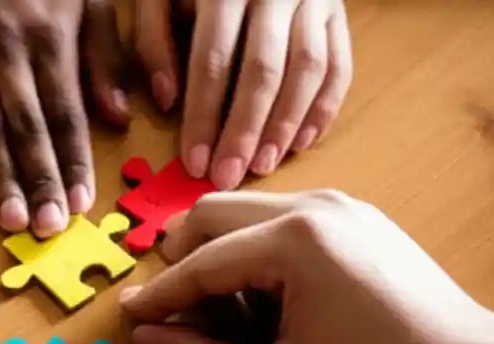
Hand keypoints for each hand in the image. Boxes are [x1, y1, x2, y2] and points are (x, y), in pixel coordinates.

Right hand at [0, 0, 128, 237]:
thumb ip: (103, 56)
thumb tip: (120, 119)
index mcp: (50, 40)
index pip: (67, 114)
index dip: (75, 162)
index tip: (83, 205)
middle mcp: (7, 54)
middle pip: (27, 128)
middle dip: (40, 180)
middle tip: (48, 229)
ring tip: (8, 219)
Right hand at [120, 189, 493, 343]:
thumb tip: (144, 339)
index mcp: (293, 241)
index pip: (200, 263)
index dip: (158, 296)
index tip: (125, 317)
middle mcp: (312, 204)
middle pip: (210, 213)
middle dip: (182, 262)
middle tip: (178, 316)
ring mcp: (338, 203)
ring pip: (243, 213)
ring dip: (219, 256)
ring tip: (233, 319)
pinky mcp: (354, 214)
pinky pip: (279, 219)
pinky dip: (255, 252)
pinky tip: (271, 302)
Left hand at [136, 0, 352, 188]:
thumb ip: (154, 40)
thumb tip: (166, 100)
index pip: (213, 61)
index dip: (203, 117)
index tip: (195, 163)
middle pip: (263, 72)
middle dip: (245, 131)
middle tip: (229, 176)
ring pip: (308, 70)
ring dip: (286, 125)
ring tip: (264, 166)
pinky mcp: (337, 12)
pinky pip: (339, 64)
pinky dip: (324, 107)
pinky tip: (303, 143)